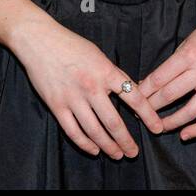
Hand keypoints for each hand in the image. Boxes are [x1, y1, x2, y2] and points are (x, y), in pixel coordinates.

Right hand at [9, 17, 165, 158]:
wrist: (39, 40)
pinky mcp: (56, 105)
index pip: (134, 98)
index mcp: (106, 71)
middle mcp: (91, 86)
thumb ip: (112, 74)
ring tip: (117, 155)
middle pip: (114, 122)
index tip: (157, 128)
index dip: (148, 115)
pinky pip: (73, 131)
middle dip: (126, 141)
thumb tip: (129, 91)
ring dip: (108, 146)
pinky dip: (85, 144)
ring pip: (94, 131)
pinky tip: (94, 150)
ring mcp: (73, 98)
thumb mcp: (98, 55)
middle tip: (133, 152)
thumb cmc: (70, 44)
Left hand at [136, 4, 195, 141]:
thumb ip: (172, 63)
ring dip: (171, 122)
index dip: (144, 91)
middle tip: (141, 114)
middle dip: (151, 107)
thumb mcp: (188, 42)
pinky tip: (185, 134)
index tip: (134, 99)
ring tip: (159, 127)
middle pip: (170, 95)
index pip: (159, 78)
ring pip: (191, 111)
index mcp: (189, 55)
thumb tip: (151, 83)